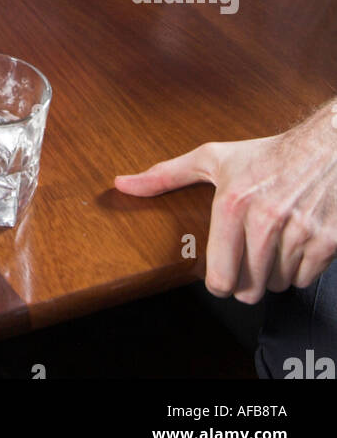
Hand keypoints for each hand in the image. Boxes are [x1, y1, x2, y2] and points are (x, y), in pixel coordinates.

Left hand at [115, 101, 336, 302]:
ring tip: (272, 242)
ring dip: (273, 272)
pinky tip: (294, 242)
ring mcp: (299, 233)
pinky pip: (305, 279)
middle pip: (249, 290)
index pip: (219, 279)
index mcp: (232, 204)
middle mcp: (265, 221)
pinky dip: (300, 269)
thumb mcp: (213, 158)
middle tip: (246, 259)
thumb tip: (122, 184)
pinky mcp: (327, 242)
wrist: (325, 146)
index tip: (220, 275)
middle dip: (246, 281)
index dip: (218, 283)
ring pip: (277, 285)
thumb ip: (166, 175)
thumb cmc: (267, 154)